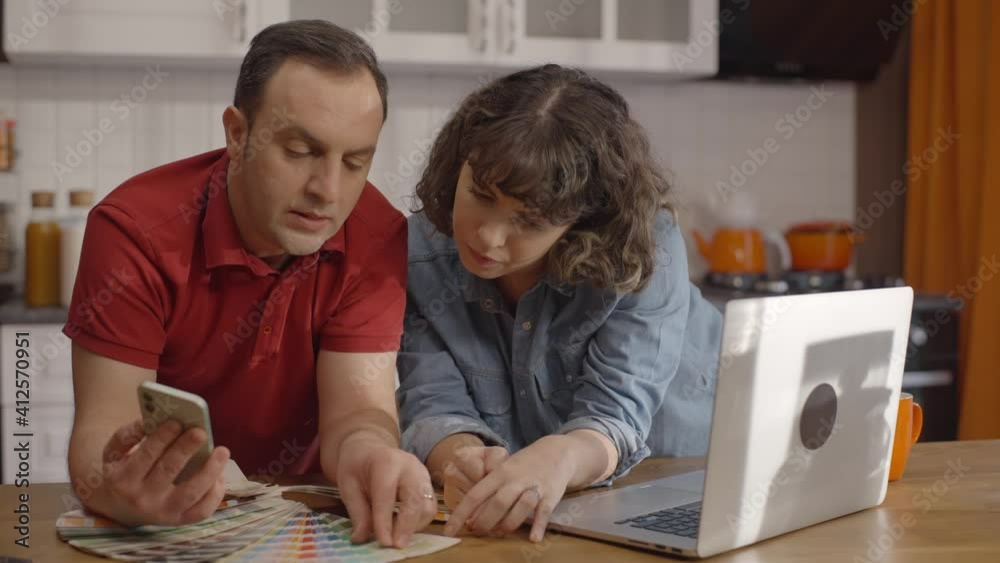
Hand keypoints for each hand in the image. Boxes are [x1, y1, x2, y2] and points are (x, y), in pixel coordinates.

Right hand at [94, 418, 230, 525]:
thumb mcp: (114, 453)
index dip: (162, 438)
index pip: (146, 455)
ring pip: (191, 493)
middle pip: (169, 471)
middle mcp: (142, 499)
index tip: (177, 421)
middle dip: (186, 449)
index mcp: (123, 479)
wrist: (120, 508)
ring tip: (222, 451)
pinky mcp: (179, 520)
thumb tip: (149, 420)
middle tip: (200, 432)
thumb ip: (127, 435)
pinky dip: (215, 493)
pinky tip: (220, 474)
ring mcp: (162, 513)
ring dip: (210, 471)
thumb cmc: (123, 471)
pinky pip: (202, 510)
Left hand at [335, 437, 436, 547]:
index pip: (387, 494)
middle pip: (414, 499)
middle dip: (406, 526)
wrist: (369, 449)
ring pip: (427, 505)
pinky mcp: (428, 483)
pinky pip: (430, 507)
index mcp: (386, 461)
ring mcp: (422, 473)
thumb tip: (362, 537)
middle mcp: (409, 465)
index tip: (384, 542)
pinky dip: (419, 522)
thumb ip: (357, 511)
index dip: (385, 521)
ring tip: (398, 537)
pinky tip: (404, 528)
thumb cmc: (357, 466)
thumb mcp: (348, 486)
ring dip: (414, 526)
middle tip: (396, 545)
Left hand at [444, 435, 574, 541]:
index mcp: (499, 473)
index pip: (475, 495)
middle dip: (484, 522)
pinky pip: (544, 512)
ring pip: (518, 508)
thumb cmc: (523, 465)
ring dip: (507, 525)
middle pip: (496, 503)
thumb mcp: (503, 471)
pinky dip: (538, 526)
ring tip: (499, 533)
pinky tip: (533, 539)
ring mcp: (534, 486)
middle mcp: (515, 479)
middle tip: (478, 532)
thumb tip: (471, 518)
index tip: (449, 530)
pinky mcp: (551, 494)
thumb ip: (489, 492)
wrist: (556, 451)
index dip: (460, 514)